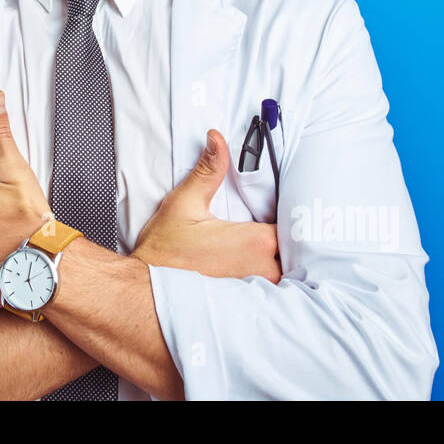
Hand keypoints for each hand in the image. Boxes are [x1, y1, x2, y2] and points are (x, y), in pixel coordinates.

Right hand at [132, 130, 281, 282]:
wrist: (146, 290)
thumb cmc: (164, 251)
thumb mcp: (185, 203)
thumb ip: (208, 170)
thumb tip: (217, 139)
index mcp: (256, 242)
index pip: (296, 225)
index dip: (293, 214)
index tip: (284, 205)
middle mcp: (264, 270)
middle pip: (296, 249)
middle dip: (290, 237)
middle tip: (275, 222)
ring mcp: (258, 290)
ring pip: (287, 271)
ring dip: (282, 258)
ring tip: (265, 246)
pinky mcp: (249, 304)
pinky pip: (274, 288)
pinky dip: (272, 276)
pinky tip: (256, 266)